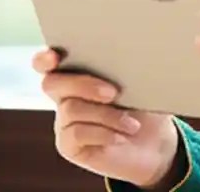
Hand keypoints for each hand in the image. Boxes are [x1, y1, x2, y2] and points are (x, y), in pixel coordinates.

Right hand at [33, 48, 183, 188]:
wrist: (155, 145)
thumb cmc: (146, 108)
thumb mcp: (139, 85)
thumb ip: (124, 69)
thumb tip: (128, 53)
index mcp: (78, 74)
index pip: (47, 63)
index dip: (44, 58)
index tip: (54, 57)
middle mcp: (65, 96)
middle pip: (52, 83)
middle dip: (82, 84)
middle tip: (113, 93)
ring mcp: (64, 122)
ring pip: (71, 109)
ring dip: (106, 114)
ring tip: (132, 124)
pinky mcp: (69, 145)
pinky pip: (76, 134)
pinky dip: (103, 133)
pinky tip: (121, 136)